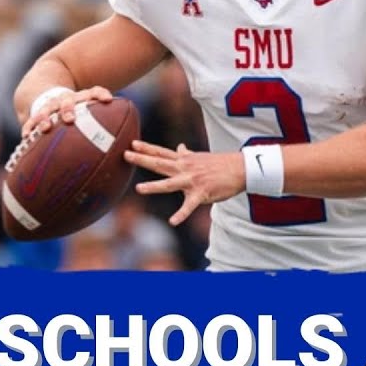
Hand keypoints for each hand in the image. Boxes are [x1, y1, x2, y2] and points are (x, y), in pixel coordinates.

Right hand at [21, 86, 112, 136]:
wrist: (48, 95)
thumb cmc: (78, 116)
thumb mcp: (89, 116)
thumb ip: (104, 130)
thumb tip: (121, 155)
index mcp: (82, 99)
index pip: (93, 92)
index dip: (100, 94)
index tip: (108, 99)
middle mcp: (65, 100)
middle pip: (68, 100)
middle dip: (68, 108)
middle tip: (70, 119)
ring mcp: (50, 106)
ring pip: (47, 109)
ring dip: (45, 118)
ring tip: (45, 128)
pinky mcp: (36, 114)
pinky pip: (31, 120)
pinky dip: (29, 127)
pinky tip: (26, 137)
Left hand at [128, 141, 244, 225]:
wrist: (240, 169)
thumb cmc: (220, 164)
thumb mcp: (200, 156)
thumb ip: (186, 154)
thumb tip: (179, 147)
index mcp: (184, 160)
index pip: (161, 152)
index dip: (146, 148)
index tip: (131, 143)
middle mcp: (185, 168)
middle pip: (160, 163)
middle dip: (142, 159)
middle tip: (126, 155)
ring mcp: (192, 181)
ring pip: (169, 184)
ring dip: (154, 186)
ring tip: (138, 189)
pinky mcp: (201, 194)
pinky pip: (189, 206)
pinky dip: (181, 214)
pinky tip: (172, 222)